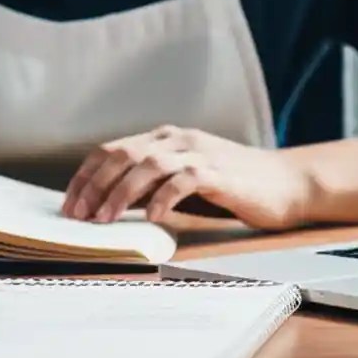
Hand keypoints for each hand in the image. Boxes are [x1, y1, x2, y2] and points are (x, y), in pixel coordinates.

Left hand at [60, 126, 314, 230]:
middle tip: (78, 215)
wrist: (286, 183)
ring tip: (104, 219)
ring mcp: (199, 153)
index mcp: (167, 138)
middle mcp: (179, 140)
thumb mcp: (185, 180)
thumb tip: (109, 206)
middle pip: (123, 154)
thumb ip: (152, 185)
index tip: (70, 204)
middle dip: (94, 185)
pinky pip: (182, 181)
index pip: (112, 149)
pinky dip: (162, 198)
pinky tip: (151, 217)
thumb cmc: (234, 186)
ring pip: (148, 164)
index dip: (86, 176)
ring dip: (120, 193)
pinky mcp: (218, 173)